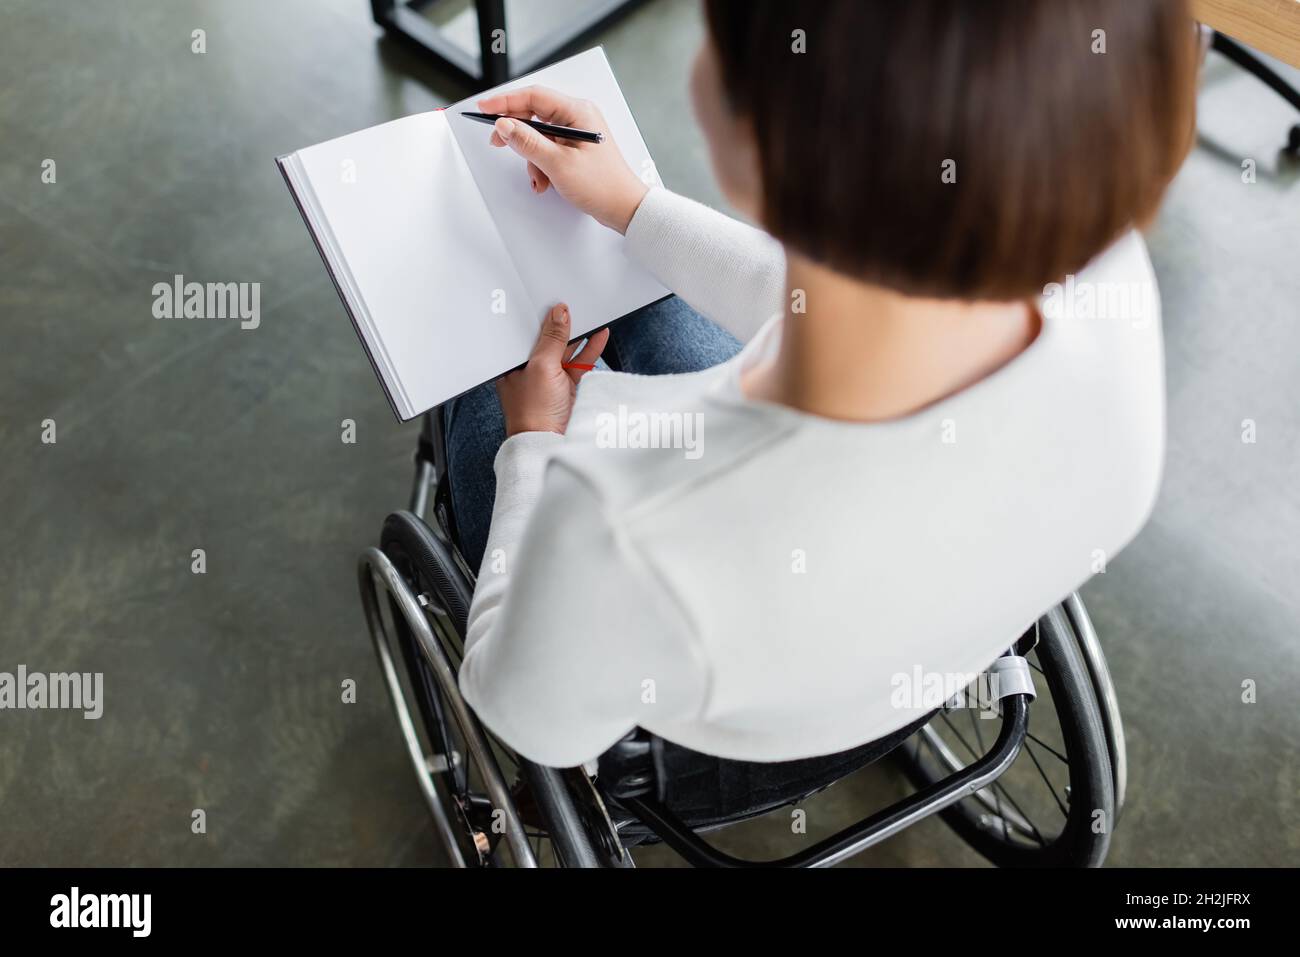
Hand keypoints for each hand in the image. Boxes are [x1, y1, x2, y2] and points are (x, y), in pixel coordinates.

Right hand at [477, 86, 650, 233]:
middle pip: (533, 114)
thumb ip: (528, 142)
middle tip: (498, 143)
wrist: (624, 208)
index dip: (505, 101)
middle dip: (517, 134)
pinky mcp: (574, 148)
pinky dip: (542, 165)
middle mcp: (577, 117)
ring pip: (538, 136)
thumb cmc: (602, 185)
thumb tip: (504, 125)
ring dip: (531, 158)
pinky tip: (546, 181)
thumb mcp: (558, 164)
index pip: (533, 96)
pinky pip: (548, 149)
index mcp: (577, 111)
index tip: (484, 108)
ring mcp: (576, 133)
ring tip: (539, 178)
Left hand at [498, 303, 609, 436]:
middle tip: (575, 306)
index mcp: (513, 363)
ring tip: (592, 317)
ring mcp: (549, 378)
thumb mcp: (542, 366)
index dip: (540, 318)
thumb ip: (552, 338)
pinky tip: (599, 336)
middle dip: (562, 325)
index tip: (553, 301)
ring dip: (579, 336)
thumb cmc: (533, 410)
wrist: (548, 441)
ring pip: (566, 350)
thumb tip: (559, 314)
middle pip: (548, 340)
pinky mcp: (566, 387)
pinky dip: (589, 350)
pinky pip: (579, 363)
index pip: (526, 334)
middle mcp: (529, 369)